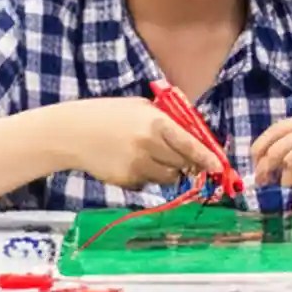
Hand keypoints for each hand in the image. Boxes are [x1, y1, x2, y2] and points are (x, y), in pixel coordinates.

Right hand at [55, 97, 220, 190]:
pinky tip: (130, 162)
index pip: (189, 144)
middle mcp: (149, 145)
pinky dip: (146, 176)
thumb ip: (167, 121)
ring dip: (167, 170)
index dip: (207, 157)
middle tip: (181, 158)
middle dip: (186, 163)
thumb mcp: (141, 107)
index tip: (219, 167)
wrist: (73, 132)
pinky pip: (148, 183)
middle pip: (182, 163)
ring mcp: (137, 165)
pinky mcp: (126, 180)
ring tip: (149, 155)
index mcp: (156, 123)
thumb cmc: (110, 114)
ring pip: (168, 177)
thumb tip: (195, 137)